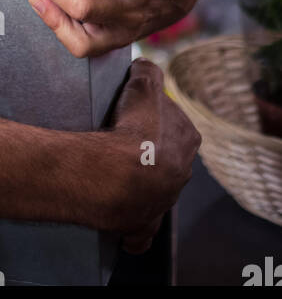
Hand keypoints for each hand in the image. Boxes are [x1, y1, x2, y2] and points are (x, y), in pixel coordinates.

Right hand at [96, 57, 200, 251]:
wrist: (120, 174)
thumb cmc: (136, 128)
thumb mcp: (144, 84)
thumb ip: (148, 71)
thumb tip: (144, 67)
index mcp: (187, 141)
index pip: (176, 123)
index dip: (155, 116)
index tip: (134, 113)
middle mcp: (181, 173)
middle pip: (168, 158)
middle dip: (150, 152)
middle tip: (121, 141)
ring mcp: (163, 201)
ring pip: (155, 191)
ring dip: (139, 183)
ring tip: (111, 170)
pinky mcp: (142, 223)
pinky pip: (140, 230)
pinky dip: (133, 230)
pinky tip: (120, 220)